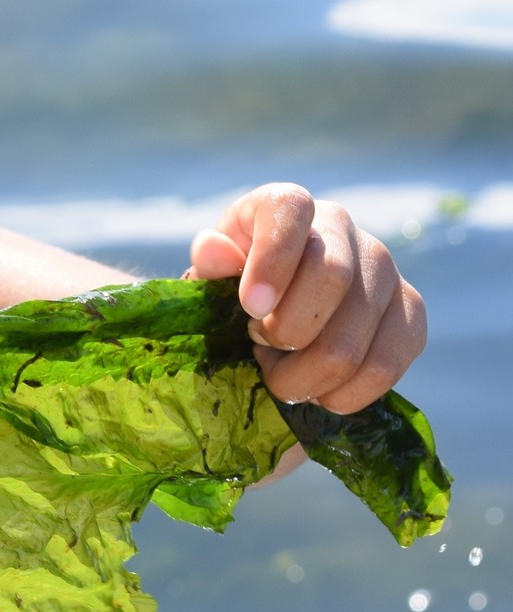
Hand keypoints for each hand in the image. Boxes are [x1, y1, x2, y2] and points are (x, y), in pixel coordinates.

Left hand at [188, 183, 425, 413]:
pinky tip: (317, 389)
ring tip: (283, 372)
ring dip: (303, 378)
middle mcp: (343, 229)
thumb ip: (209, 267)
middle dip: (284, 334)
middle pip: (330, 280)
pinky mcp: (410, 314)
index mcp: (288, 209)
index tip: (252, 307)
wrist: (275, 323)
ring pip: (350, 342)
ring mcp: (385, 270)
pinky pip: (384, 367)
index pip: (291, 210)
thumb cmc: (234, 298)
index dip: (272, 259)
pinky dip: (341, 395)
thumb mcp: (210, 283)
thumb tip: (212, 249)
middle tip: (260, 347)